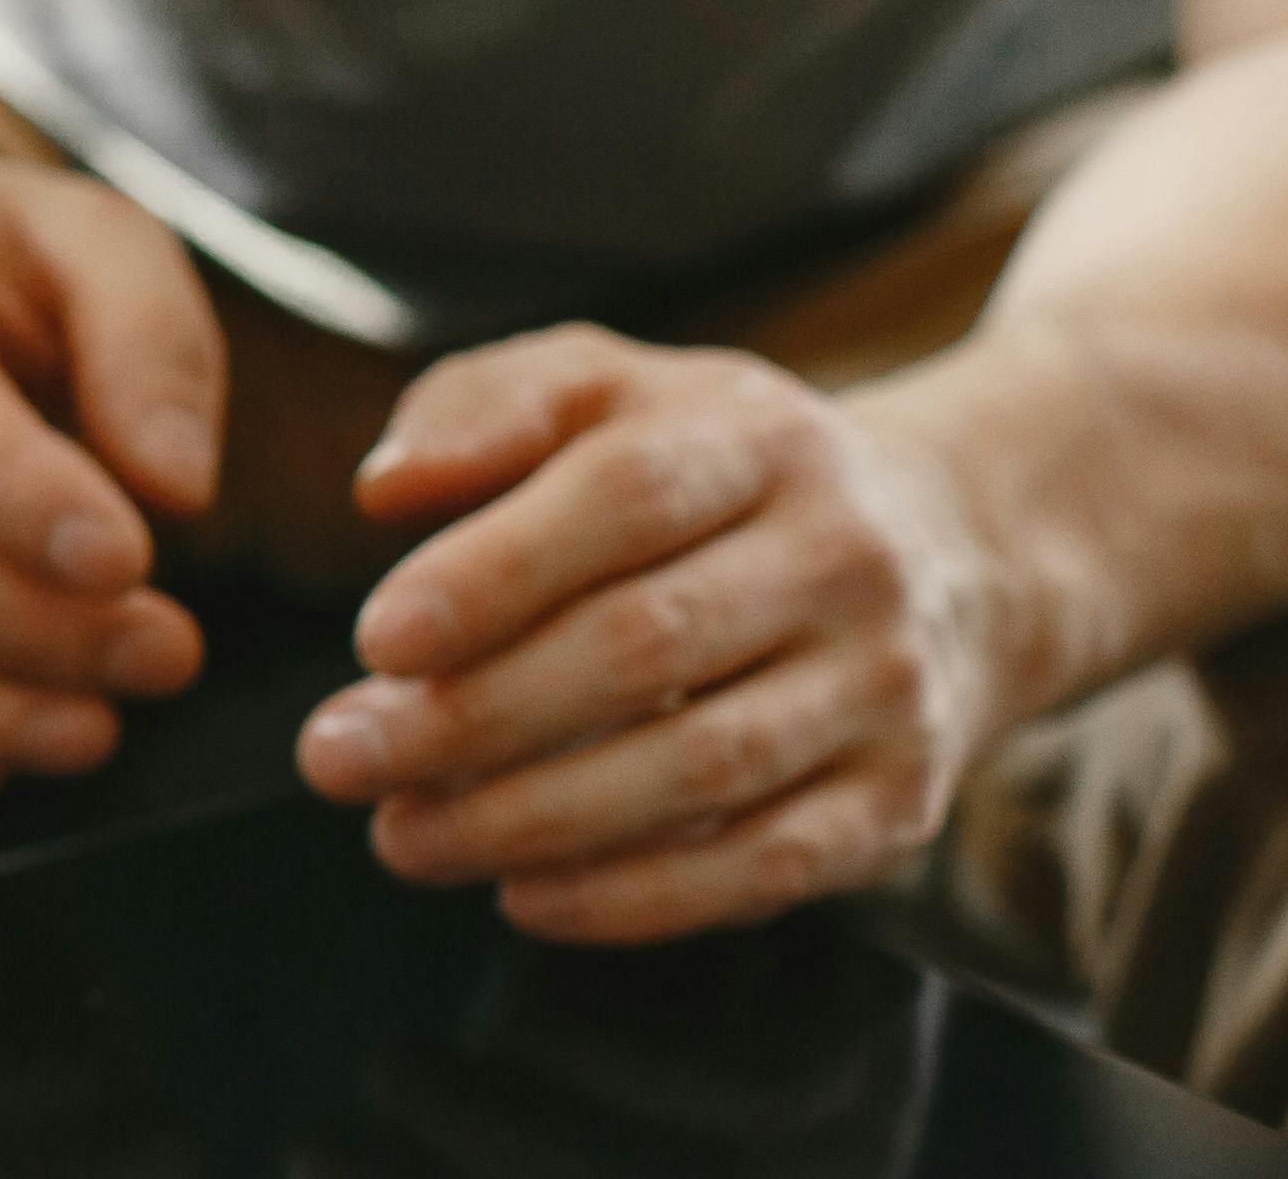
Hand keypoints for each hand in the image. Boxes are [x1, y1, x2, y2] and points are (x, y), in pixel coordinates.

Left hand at [300, 328, 1004, 942]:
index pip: (623, 496)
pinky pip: (768, 866)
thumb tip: (382, 492)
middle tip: (337, 758)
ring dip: (533, 818)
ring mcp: (883, 685)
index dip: (495, 571)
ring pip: (704, 767)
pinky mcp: (899, 801)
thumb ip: (482, 408)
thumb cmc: (706, 467)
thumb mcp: (606, 390)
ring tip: (401, 835)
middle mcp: (840, 557)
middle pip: (648, 645)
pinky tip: (522, 896)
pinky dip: (638, 897)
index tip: (374, 640)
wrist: (950, 551)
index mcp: (756, 436)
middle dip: (474, 716)